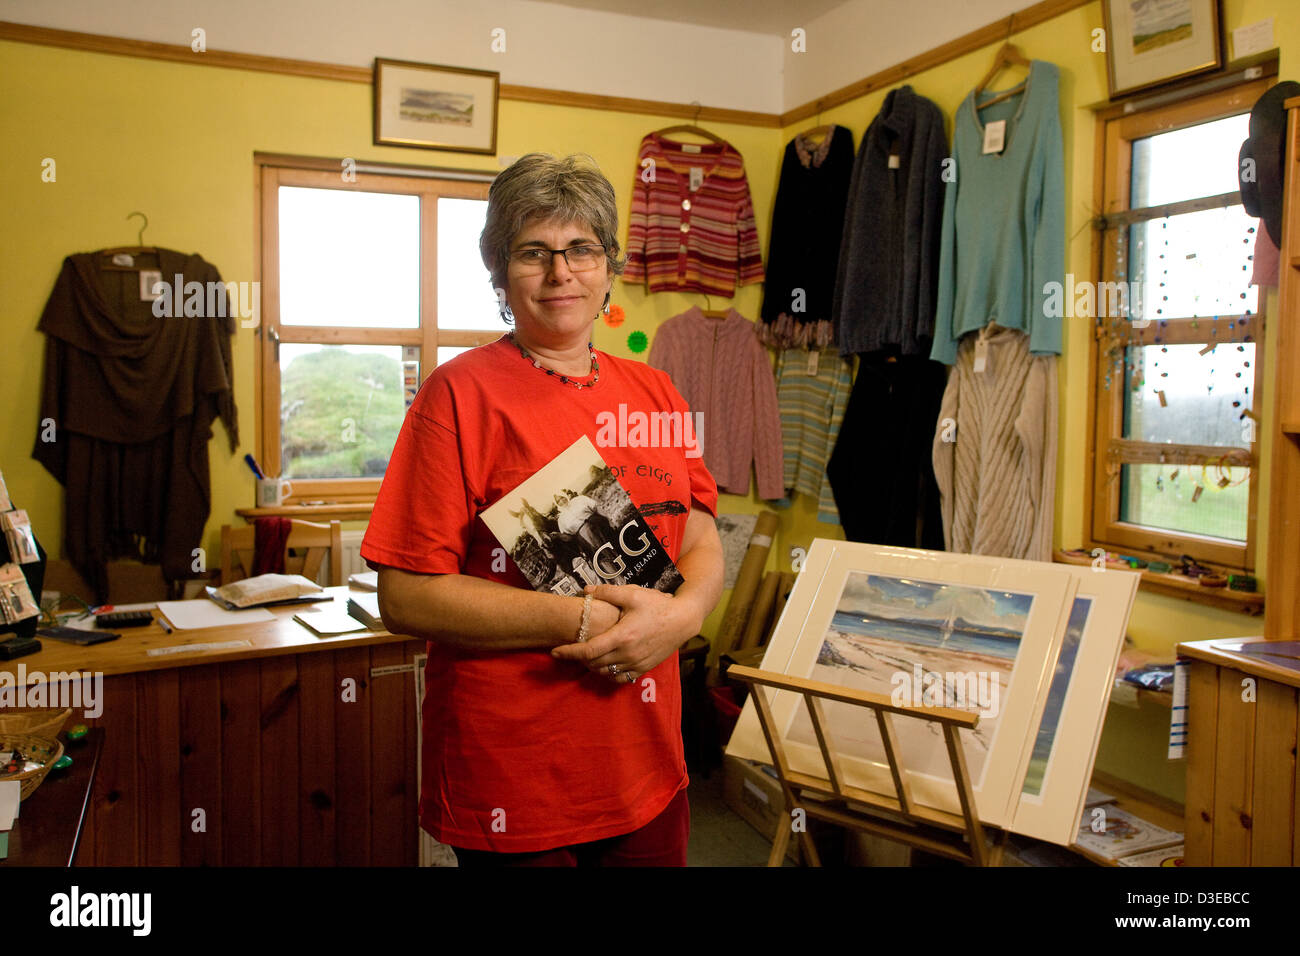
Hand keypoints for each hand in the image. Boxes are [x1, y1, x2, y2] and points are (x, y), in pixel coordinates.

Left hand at [552, 584, 699, 684]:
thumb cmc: (657, 605)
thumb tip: (585, 590)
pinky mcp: (644, 668)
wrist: (683, 620)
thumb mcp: (632, 593)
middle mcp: (628, 654)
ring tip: (587, 654)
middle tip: (571, 648)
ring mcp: (636, 663)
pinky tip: (605, 663)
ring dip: (592, 666)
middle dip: (578, 658)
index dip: (569, 653)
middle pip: (593, 664)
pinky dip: (608, 673)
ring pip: (605, 672)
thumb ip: (607, 592)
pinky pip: (620, 677)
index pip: (588, 651)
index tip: (555, 651)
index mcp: (622, 636)